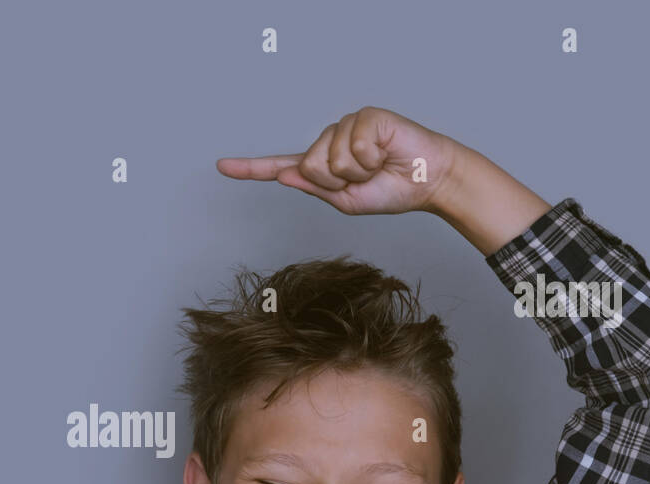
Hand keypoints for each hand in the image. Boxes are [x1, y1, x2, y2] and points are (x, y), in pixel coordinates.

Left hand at [216, 106, 463, 215]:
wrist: (427, 181)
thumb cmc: (391, 190)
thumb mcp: (347, 201)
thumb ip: (317, 189)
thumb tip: (285, 174)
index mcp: (320, 165)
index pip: (280, 166)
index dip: (250, 168)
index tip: (222, 166)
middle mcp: (327, 142)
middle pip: (308, 167)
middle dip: (337, 182)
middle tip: (364, 178)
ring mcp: (344, 126)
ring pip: (328, 158)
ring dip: (357, 171)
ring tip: (377, 165)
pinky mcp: (364, 117)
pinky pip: (353, 147)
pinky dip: (371, 158)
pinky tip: (385, 152)